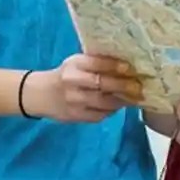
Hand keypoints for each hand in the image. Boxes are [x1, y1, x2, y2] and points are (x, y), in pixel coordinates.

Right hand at [25, 54, 142, 122]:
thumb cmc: (66, 74)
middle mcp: (72, 82)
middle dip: (124, 85)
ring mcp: (73, 101)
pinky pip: (99, 115)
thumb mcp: (77, 63)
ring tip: (135, 97)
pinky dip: (112, 111)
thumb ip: (97, 62)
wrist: (41, 94)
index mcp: (74, 65)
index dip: (116, 66)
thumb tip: (127, 64)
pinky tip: (120, 105)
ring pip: (104, 102)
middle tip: (139, 86)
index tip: (131, 68)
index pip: (98, 64)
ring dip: (122, 100)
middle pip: (103, 84)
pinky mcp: (75, 116)